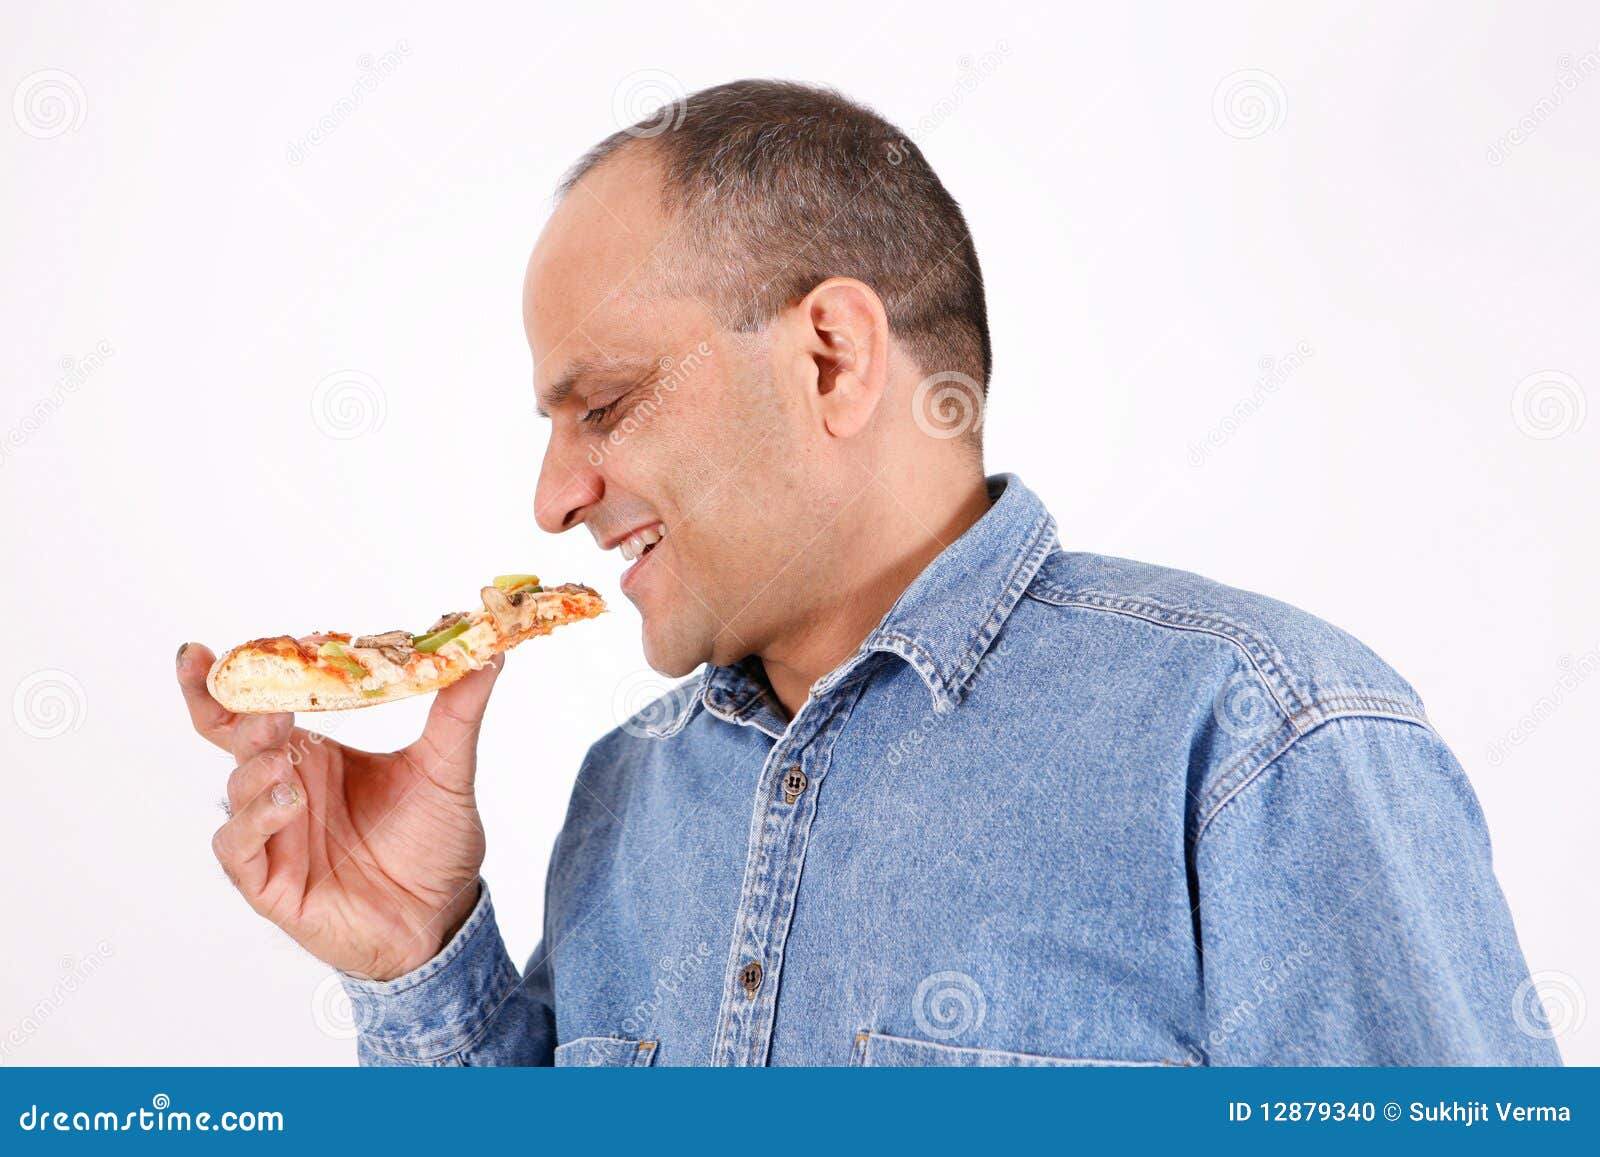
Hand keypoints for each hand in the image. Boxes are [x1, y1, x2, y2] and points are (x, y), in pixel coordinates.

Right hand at [177, 642, 504, 979]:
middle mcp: (285, 788)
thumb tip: (484, 654)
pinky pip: (237, 848)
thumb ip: (458, 712)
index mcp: (314, 756)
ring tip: (283, 754)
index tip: (203, 650)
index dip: (220, 682)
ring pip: (237, 788)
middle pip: (237, 740)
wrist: (444, 917)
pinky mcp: (270, 882)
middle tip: (271, 697)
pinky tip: (286, 803)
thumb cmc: (433, 845)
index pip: (250, 712)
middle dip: (245, 712)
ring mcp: (274, 836)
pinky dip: (252, 822)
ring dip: (254, 766)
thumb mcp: (448, 771)